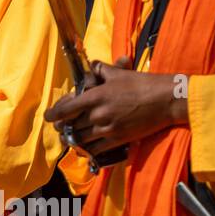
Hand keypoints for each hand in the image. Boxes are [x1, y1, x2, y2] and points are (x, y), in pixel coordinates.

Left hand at [44, 57, 187, 156]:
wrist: (166, 100)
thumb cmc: (143, 84)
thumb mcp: (119, 74)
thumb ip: (101, 70)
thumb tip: (92, 65)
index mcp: (96, 97)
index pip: (66, 109)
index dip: (54, 114)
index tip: (48, 117)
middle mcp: (98, 114)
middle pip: (72, 125)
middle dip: (63, 127)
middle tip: (59, 127)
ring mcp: (108, 129)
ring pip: (82, 139)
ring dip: (73, 139)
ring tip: (69, 138)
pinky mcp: (119, 139)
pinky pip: (97, 149)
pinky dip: (89, 149)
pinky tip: (86, 147)